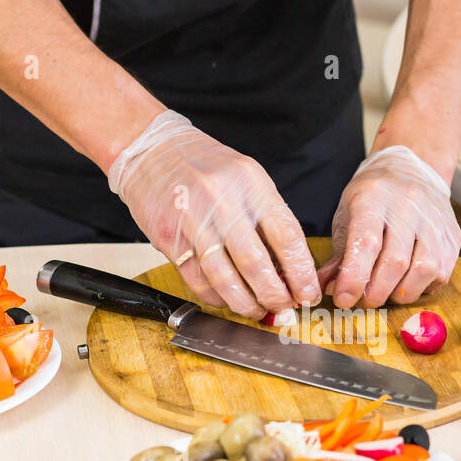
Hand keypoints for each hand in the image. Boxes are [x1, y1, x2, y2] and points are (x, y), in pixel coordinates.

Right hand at [108, 111, 319, 317]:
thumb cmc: (205, 166)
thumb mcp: (246, 178)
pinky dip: (216, 297)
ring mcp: (193, 221)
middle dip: (275, 295)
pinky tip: (228, 300)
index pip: (286, 236)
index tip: (308, 292)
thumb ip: (267, 218)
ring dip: (246, 303)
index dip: (301, 272)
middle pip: (256, 263)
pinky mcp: (170, 238)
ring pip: (225, 278)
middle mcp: (222, 201)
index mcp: (250, 184)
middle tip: (284, 308)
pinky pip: (197, 279)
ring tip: (258, 311)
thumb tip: (288, 268)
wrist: (152, 149)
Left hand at [317, 146, 460, 307]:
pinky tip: (408, 282)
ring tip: (387, 293)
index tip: (343, 299)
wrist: (413, 169)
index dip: (354, 277)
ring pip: (424, 271)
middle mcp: (408, 207)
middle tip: (364, 301)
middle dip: (376, 292)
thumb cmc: (374, 197)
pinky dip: (422, 287)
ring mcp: (434, 221)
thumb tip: (328, 289)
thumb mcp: (347, 216)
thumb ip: (338, 256)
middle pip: (395, 261)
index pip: (366, 242)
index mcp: (373, 198)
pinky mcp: (452, 236)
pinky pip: (441, 273)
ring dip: (402, 294)